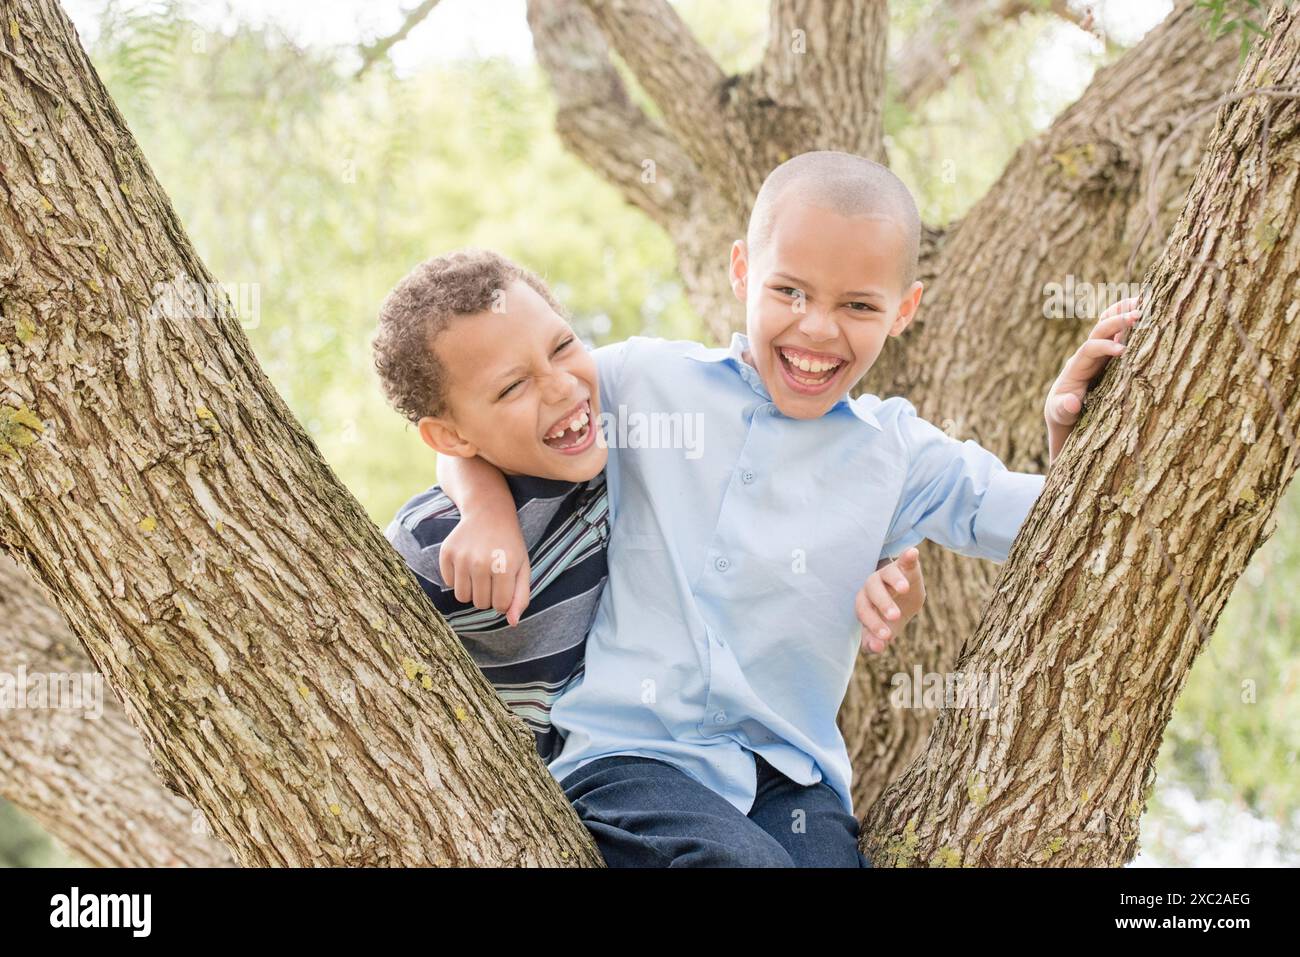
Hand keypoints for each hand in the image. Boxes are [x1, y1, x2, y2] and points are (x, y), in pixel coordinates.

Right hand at [438, 511, 530, 625]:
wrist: (488, 512)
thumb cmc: (509, 544)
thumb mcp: (523, 567)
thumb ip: (521, 597)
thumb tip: (512, 622)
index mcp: (505, 567)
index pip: (499, 606)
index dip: (503, 600)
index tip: (505, 585)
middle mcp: (481, 563)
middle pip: (479, 604)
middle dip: (487, 595)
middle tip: (492, 576)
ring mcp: (461, 557)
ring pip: (462, 597)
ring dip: (471, 590)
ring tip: (480, 572)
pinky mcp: (446, 553)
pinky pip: (449, 583)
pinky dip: (457, 578)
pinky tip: (467, 562)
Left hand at [856, 547, 924, 653]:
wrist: (904, 598)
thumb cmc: (887, 617)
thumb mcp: (884, 629)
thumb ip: (875, 642)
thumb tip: (876, 648)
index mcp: (865, 603)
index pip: (864, 612)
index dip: (873, 624)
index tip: (886, 638)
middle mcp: (873, 586)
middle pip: (873, 591)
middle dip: (883, 603)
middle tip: (895, 616)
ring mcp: (888, 574)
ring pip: (887, 574)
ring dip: (895, 580)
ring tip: (904, 588)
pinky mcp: (905, 566)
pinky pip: (905, 559)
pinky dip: (908, 556)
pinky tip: (913, 552)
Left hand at [1045, 296, 1141, 462]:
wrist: (1062, 408)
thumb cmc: (1061, 412)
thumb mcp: (1060, 414)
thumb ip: (1063, 409)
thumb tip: (1072, 402)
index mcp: (1075, 366)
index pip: (1089, 349)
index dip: (1104, 347)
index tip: (1122, 351)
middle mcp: (1086, 354)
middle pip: (1099, 330)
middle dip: (1116, 322)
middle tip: (1138, 315)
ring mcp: (1099, 353)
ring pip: (1108, 326)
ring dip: (1122, 313)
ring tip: (1143, 300)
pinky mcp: (1109, 356)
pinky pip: (1119, 334)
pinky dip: (1130, 322)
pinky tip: (1147, 311)